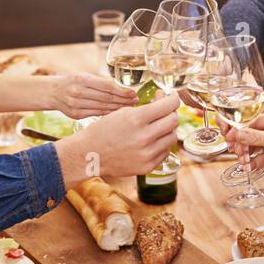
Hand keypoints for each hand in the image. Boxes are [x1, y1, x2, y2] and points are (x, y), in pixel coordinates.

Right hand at [50, 73, 135, 117]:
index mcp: (82, 79)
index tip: (133, 93)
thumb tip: (123, 88)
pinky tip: (118, 114)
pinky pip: (96, 114)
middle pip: (107, 98)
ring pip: (103, 108)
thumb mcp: (84, 76)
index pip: (107, 86)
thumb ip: (100, 82)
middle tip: (135, 101)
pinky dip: (108, 114)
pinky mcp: (76, 115)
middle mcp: (78, 92)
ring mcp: (76, 105)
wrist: (53, 92)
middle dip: (123, 100)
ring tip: (130, 108)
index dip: (122, 91)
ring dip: (118, 109)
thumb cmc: (73, 82)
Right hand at [57, 95, 180, 181]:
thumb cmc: (104, 130)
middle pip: (173, 121)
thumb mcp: (122, 112)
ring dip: (168, 130)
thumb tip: (163, 99)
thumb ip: (146, 107)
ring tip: (157, 127)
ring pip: (172, 137)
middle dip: (171, 113)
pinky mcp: (147, 166)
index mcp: (136, 119)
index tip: (173, 97)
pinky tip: (151, 141)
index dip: (173, 99)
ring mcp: (146, 154)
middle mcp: (144, 137)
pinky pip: (165, 152)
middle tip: (165, 112)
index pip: (168, 105)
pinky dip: (162, 145)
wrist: (90, 154)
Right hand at [223, 109, 263, 182]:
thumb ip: (255, 137)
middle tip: (235, 150)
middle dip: (241, 143)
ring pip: (253, 146)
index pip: (252, 121)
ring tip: (242, 160)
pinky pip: (259, 157)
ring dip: (246, 154)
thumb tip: (238, 134)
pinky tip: (248, 167)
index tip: (229, 135)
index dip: (239, 128)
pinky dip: (253, 162)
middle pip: (250, 134)